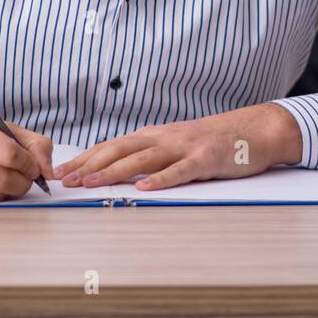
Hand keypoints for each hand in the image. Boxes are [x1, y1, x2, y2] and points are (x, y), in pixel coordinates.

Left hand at [54, 103, 302, 191]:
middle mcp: (164, 137)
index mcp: (155, 135)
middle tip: (64, 179)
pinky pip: (180, 171)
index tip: (61, 171)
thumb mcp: (177, 144)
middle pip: (119, 150)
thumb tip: (118, 170)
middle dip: (89, 165)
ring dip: (113, 171)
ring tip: (91, 183)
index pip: (112, 146)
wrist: (255, 129)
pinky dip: (161, 179)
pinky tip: (144, 188)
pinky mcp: (205, 159)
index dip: (85, 158)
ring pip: (142, 159)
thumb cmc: (215, 140)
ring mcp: (184, 147)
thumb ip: (151, 155)